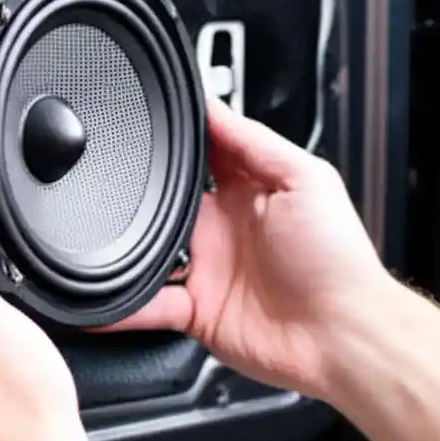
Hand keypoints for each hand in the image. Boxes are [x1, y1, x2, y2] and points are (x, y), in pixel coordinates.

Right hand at [104, 98, 391, 398]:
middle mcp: (224, 229)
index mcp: (250, 192)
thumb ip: (255, 140)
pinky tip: (103, 298)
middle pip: (165, 203)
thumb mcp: (306, 178)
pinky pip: (149, 306)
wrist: (343, 335)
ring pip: (148, 253)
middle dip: (138, 194)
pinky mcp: (197, 312)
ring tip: (96, 236)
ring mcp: (208, 270)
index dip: (176, 141)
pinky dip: (122, 307)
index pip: (203, 155)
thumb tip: (213, 106)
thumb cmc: (338, 259)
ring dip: (124, 247)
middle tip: (113, 183)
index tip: (145, 123)